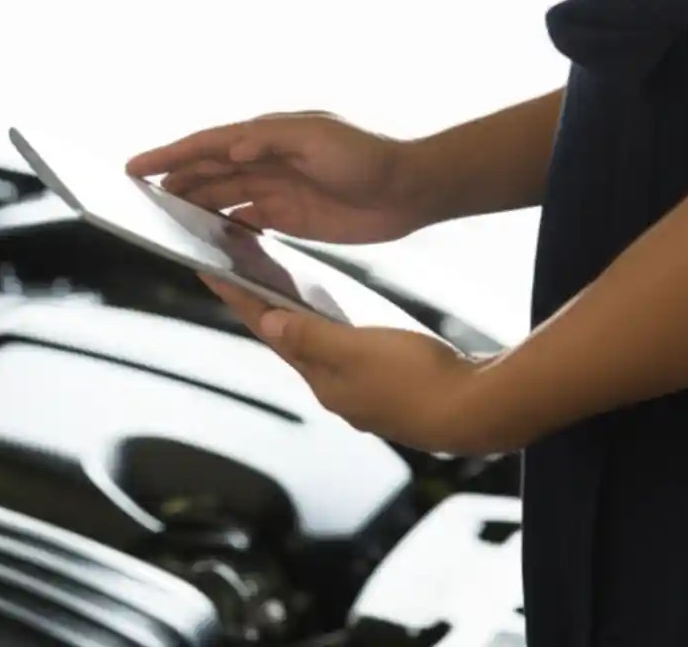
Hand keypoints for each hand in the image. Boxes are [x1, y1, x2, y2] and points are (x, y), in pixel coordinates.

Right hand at [127, 112, 429, 243]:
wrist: (410, 190)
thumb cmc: (369, 158)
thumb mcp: (320, 139)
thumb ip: (272, 140)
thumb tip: (231, 146)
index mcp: (268, 135)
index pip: (208, 143)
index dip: (170, 153)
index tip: (136, 166)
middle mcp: (267, 159)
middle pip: (208, 170)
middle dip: (173, 180)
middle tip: (138, 198)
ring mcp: (277, 188)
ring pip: (222, 195)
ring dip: (194, 204)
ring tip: (163, 218)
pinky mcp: (291, 216)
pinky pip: (246, 220)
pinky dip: (224, 227)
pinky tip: (207, 238)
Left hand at [198, 275, 511, 454]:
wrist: (479, 415)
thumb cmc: (420, 381)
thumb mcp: (357, 350)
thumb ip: (311, 336)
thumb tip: (269, 324)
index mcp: (323, 381)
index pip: (270, 333)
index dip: (240, 301)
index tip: (208, 273)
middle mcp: (339, 394)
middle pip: (292, 345)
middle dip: (267, 314)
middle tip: (243, 280)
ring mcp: (368, 398)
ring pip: (324, 356)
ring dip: (303, 329)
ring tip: (290, 300)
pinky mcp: (396, 394)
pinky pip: (354, 362)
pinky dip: (340, 341)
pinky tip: (351, 331)